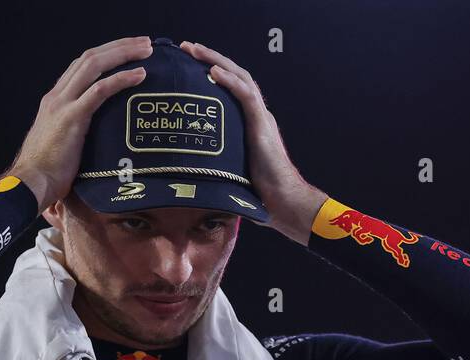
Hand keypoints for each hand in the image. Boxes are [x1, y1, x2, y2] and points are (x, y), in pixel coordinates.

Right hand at [6, 36, 152, 209]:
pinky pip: (100, 90)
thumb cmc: (46, 174)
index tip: (127, 52)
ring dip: (123, 54)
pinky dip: (122, 79)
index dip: (105, 55)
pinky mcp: (72, 118)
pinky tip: (140, 74)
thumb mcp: (62, 145)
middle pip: (89, 58)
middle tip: (144, 43)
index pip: (80, 66)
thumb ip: (76, 133)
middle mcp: (57, 97)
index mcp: (54, 101)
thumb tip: (97, 140)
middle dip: (119, 47)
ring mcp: (63, 105)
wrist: (30, 184)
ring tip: (147, 50)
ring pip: (94, 65)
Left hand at [179, 41, 326, 244]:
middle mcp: (257, 115)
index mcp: (250, 123)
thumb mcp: (231, 171)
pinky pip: (245, 96)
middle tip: (187, 47)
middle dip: (210, 58)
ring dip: (216, 61)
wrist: (282, 201)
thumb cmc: (257, 194)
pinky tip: (213, 72)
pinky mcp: (262, 125)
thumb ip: (217, 162)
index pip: (231, 88)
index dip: (212, 73)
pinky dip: (229, 81)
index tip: (190, 63)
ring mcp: (261, 118)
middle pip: (234, 76)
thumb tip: (188, 170)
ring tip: (195, 50)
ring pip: (239, 78)